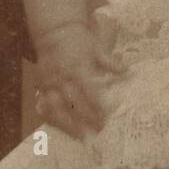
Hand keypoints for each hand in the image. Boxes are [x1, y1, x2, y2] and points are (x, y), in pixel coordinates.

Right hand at [33, 21, 124, 135]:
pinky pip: (44, 105)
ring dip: (68, 124)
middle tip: (99, 132)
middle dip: (86, 119)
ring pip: (56, 108)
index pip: (88, 91)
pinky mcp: (41, 86)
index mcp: (76, 67)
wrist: (54, 31)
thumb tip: (127, 70)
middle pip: (73, 103)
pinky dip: (51, 118)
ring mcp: (49, 83)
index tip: (107, 118)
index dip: (97, 105)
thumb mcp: (96, 47)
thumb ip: (109, 61)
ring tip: (80, 137)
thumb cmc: (79, 40)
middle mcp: (61, 78)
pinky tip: (59, 129)